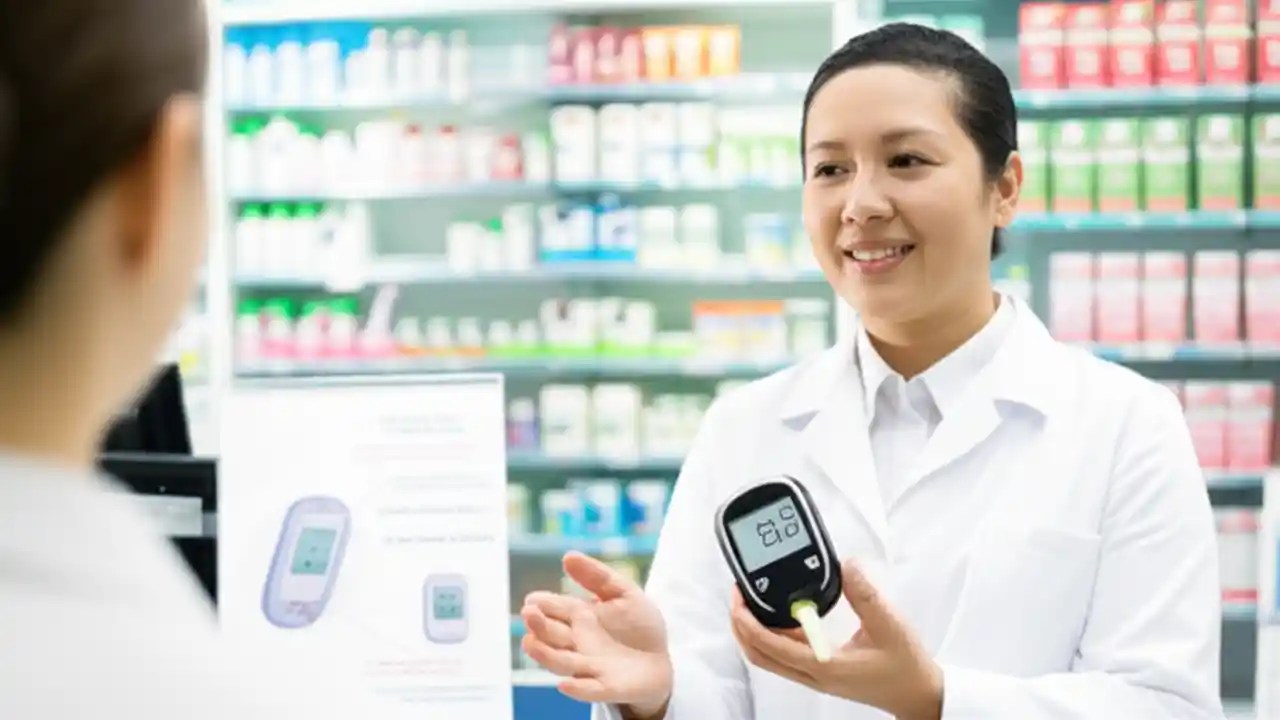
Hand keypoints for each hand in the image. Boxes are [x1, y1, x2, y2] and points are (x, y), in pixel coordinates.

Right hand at [521, 552, 673, 718]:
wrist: (660, 660)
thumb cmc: (638, 625)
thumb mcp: (623, 593)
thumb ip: (597, 576)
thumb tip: (567, 555)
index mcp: (579, 617)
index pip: (556, 609)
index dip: (542, 604)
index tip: (532, 600)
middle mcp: (577, 642)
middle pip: (552, 635)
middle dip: (539, 626)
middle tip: (529, 614)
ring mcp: (589, 666)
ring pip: (562, 662)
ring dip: (546, 655)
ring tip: (531, 643)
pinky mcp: (606, 687)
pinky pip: (589, 690)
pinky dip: (577, 688)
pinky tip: (565, 684)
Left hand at [730, 560, 942, 719]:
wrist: (918, 694)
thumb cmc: (906, 667)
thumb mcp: (890, 625)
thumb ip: (866, 594)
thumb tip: (846, 566)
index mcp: (824, 666)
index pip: (772, 646)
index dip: (749, 623)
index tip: (740, 598)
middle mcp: (814, 675)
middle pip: (760, 655)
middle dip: (742, 626)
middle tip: (738, 597)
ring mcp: (816, 676)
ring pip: (770, 657)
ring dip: (755, 631)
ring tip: (753, 602)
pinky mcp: (821, 672)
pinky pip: (786, 655)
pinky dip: (774, 635)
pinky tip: (782, 613)